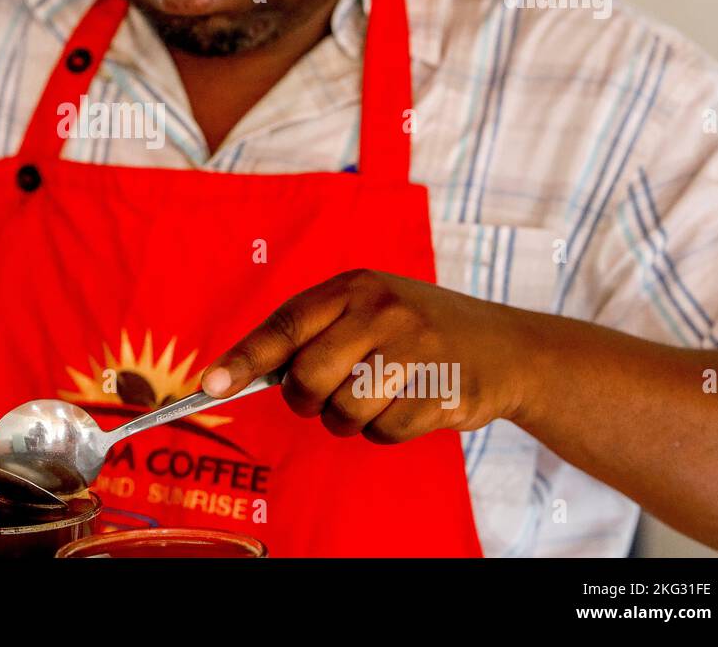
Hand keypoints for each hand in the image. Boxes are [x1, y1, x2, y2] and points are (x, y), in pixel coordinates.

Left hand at [200, 269, 534, 442]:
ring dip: (350, 419)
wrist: (508, 347)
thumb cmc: (416, 332)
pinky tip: (411, 403)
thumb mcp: (369, 310)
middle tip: (329, 393)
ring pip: (344, 411)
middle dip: (309, 400)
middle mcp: (382, 309)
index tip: (210, 387)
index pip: (285, 324)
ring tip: (378, 395)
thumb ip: (312, 334)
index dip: (244, 359)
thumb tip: (237, 375)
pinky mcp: (442, 388)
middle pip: (308, 378)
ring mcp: (415, 348)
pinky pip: (384, 431)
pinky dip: (387, 430)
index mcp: (355, 286)